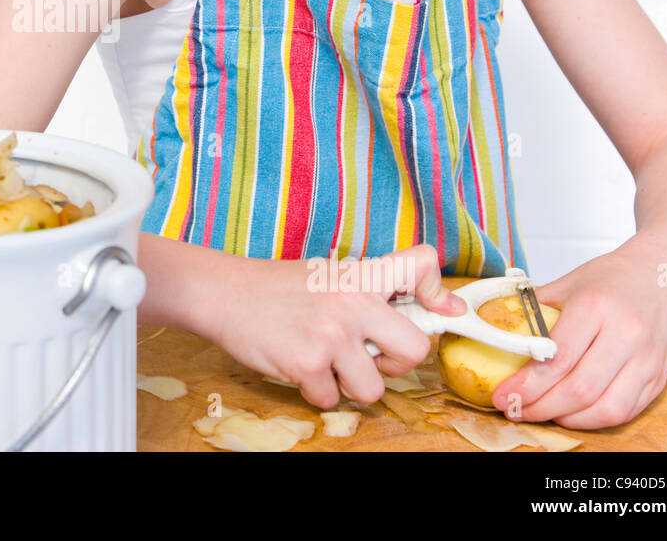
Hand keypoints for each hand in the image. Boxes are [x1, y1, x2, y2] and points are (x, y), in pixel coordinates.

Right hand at [209, 244, 466, 408]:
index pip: (420, 266)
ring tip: (324, 362)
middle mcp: (352, 302)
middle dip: (394, 365)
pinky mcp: (306, 364)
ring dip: (349, 384)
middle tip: (366, 355)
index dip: (438, 293)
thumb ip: (374, 288)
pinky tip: (297, 365)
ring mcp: (330, 335)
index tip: (443, 310)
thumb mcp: (329, 274)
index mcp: (360, 276)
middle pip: (415, 350)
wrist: (223, 293)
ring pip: (373, 388)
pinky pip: (331, 399)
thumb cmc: (277, 288)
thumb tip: (434, 305)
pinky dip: (315, 391)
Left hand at [491, 243, 666, 428]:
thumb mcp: (567, 283)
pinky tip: (570, 412)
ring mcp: (647, 360)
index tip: (503, 394)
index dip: (527, 384)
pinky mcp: (658, 378)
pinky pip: (625, 411)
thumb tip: (494, 331)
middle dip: (541, 407)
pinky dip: (593, 419)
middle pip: (580, 389)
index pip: (558, 358)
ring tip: (540, 413)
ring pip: (605, 408)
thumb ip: (532, 309)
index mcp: (596, 306)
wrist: (665, 277)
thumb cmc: (611, 279)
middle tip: (515, 409)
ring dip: (566, 419)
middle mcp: (626, 335)